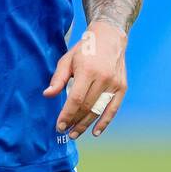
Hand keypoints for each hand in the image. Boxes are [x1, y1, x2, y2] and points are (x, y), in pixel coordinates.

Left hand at [43, 21, 127, 138]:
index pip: (76, 99)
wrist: (109, 37)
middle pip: (87, 107)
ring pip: (99, 110)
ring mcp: (115, 83)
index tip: (59, 126)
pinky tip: (95, 132)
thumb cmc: (84, 50)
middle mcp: (104, 78)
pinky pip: (113, 109)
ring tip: (74, 134)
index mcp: (88, 70)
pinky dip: (104, 122)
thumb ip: (58, 79)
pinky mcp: (122, 87)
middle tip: (64, 132)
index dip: (67, 115)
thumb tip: (48, 95)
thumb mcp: (67, 60)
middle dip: (75, 122)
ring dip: (86, 125)